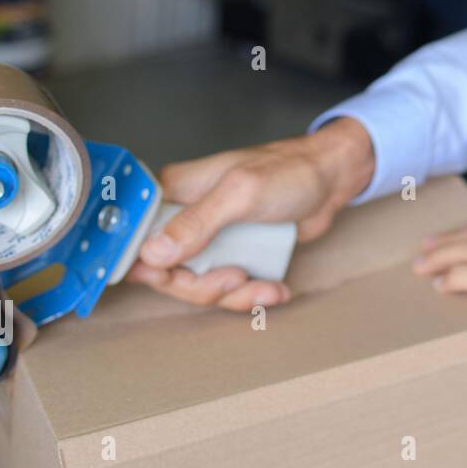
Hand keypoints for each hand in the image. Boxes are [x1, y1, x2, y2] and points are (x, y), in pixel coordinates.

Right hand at [124, 117, 374, 310]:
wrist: (332, 179)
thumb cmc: (289, 172)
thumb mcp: (242, 194)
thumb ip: (197, 223)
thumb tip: (152, 254)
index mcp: (174, 193)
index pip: (134, 238)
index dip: (146, 266)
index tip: (169, 279)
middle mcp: (185, 217)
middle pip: (165, 273)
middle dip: (201, 287)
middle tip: (235, 278)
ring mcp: (209, 238)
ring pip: (198, 285)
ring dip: (232, 295)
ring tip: (263, 285)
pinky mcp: (234, 254)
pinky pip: (228, 287)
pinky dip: (251, 294)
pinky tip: (275, 288)